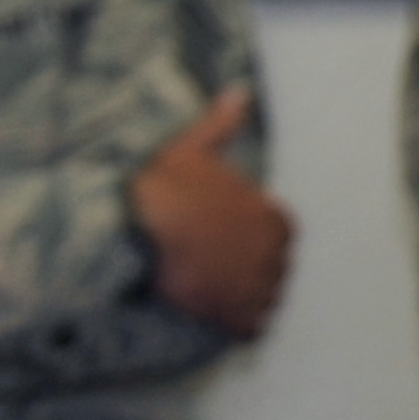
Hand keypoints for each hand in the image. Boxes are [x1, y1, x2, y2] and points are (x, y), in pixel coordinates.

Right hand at [127, 88, 294, 340]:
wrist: (140, 234)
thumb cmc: (168, 189)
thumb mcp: (191, 148)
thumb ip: (221, 124)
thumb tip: (240, 92)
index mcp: (274, 219)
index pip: (278, 233)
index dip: (250, 235)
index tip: (224, 236)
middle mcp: (276, 256)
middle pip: (273, 267)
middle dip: (251, 267)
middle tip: (215, 264)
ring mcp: (258, 290)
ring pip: (264, 298)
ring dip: (246, 297)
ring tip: (215, 291)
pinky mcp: (238, 318)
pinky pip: (250, 327)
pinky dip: (237, 324)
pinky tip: (216, 315)